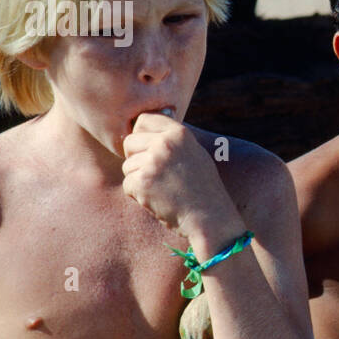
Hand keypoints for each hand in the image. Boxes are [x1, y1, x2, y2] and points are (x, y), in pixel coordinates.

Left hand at [122, 113, 238, 239]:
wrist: (211, 218)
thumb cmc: (203, 189)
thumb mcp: (195, 154)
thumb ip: (173, 140)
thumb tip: (142, 125)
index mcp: (180, 133)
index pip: (143, 120)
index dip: (142, 136)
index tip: (151, 151)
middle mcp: (165, 144)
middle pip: (129, 142)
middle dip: (136, 159)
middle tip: (157, 175)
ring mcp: (153, 162)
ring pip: (127, 166)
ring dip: (139, 180)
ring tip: (163, 189)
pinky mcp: (143, 182)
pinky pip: (128, 185)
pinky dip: (138, 196)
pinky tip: (159, 200)